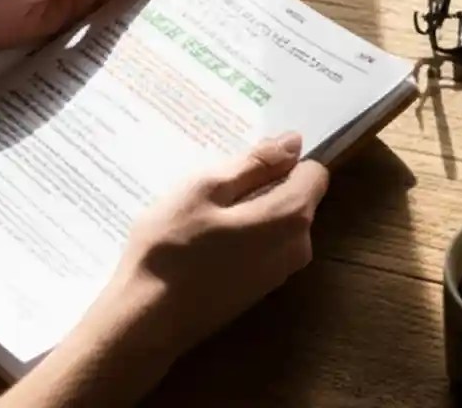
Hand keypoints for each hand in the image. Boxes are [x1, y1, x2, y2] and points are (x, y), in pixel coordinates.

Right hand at [84, 133, 328, 367]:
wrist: (148, 319)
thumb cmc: (172, 246)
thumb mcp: (206, 188)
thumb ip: (254, 163)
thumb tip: (293, 142)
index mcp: (290, 217)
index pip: (313, 171)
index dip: (281, 160)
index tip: (242, 162)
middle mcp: (298, 246)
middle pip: (295, 197)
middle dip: (260, 185)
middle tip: (211, 188)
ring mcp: (281, 273)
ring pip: (276, 222)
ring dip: (247, 210)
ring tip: (201, 214)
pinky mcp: (260, 289)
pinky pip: (262, 246)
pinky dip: (240, 235)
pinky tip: (202, 240)